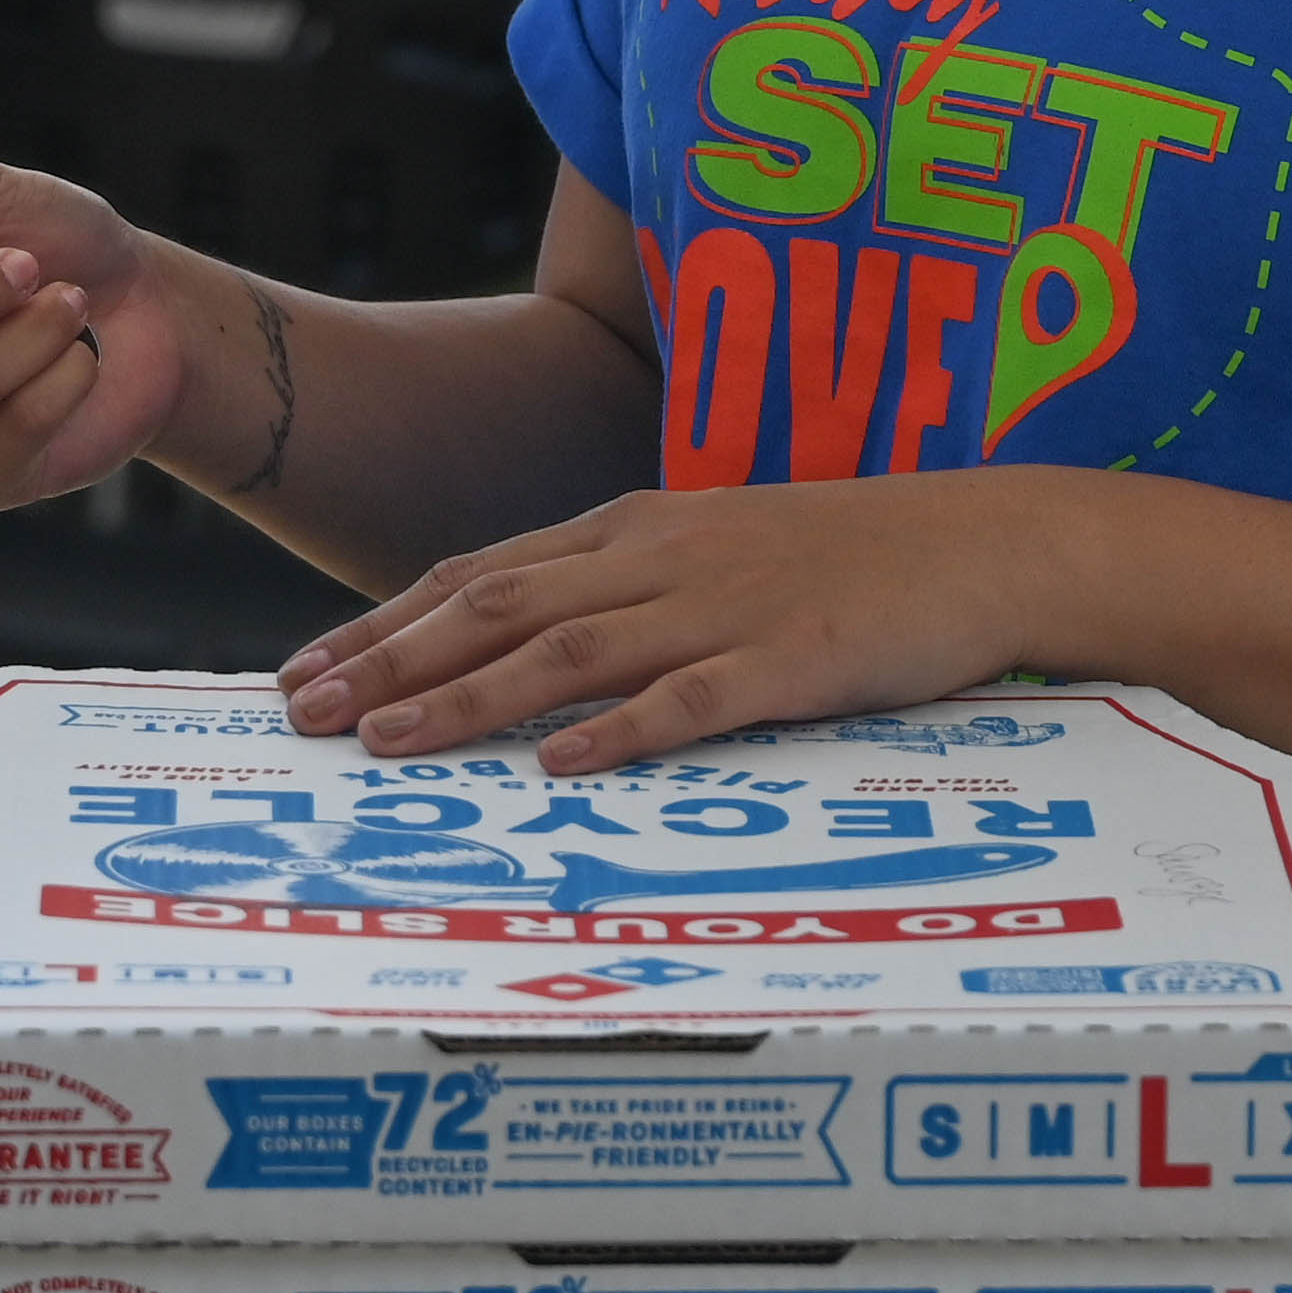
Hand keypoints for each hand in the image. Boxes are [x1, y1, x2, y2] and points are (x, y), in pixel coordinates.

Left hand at [283, 473, 1118, 775]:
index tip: (308, 671)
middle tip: (304, 716)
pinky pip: (693, 699)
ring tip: (389, 743)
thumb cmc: (854, 556)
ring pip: (572, 650)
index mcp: (639, 527)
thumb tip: (534, 655)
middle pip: (500, 606)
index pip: (484, 574)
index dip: (387, 623)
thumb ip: (629, 588)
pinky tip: (560, 765)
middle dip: (391, 661)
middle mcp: (663, 556)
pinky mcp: (792, 658)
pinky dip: (621, 731)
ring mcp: (725, 605)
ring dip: (470, 699)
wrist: (987, 540)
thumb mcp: (721, 549)